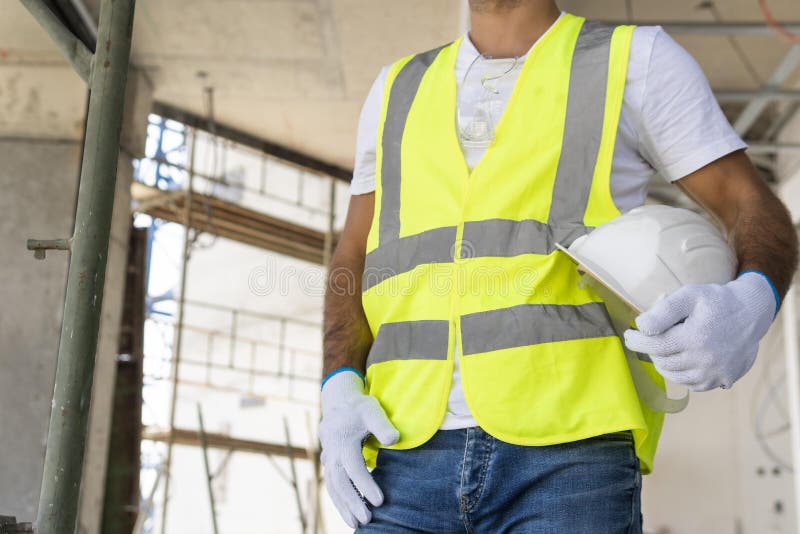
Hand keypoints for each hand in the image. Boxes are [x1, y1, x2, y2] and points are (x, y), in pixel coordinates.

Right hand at [319, 369, 399, 527]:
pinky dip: (338, 502)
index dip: (366, 484)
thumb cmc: (359, 408)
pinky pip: (331, 486)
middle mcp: (332, 453)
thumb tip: (394, 439)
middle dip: (353, 502)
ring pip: (333, 487)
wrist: (339, 403)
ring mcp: (328, 460)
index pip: (354, 467)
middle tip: (367, 519)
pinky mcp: (328, 465)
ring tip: (356, 524)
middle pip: (340, 482)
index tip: (380, 501)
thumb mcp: (372, 410)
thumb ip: (382, 425)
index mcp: (343, 441)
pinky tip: (348, 514)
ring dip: (343, 506)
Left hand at [624, 272, 776, 390]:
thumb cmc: (715, 301)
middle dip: (651, 350)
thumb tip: (641, 326)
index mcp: (694, 338)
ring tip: (666, 347)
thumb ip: (663, 311)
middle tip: (650, 337)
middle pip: (662, 362)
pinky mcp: (723, 380)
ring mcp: (715, 373)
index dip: (637, 341)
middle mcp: (705, 360)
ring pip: (674, 376)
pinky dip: (681, 374)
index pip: (654, 346)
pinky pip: (692, 384)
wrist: (751, 313)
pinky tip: (683, 358)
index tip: (629, 335)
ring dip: (664, 363)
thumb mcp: (688, 295)